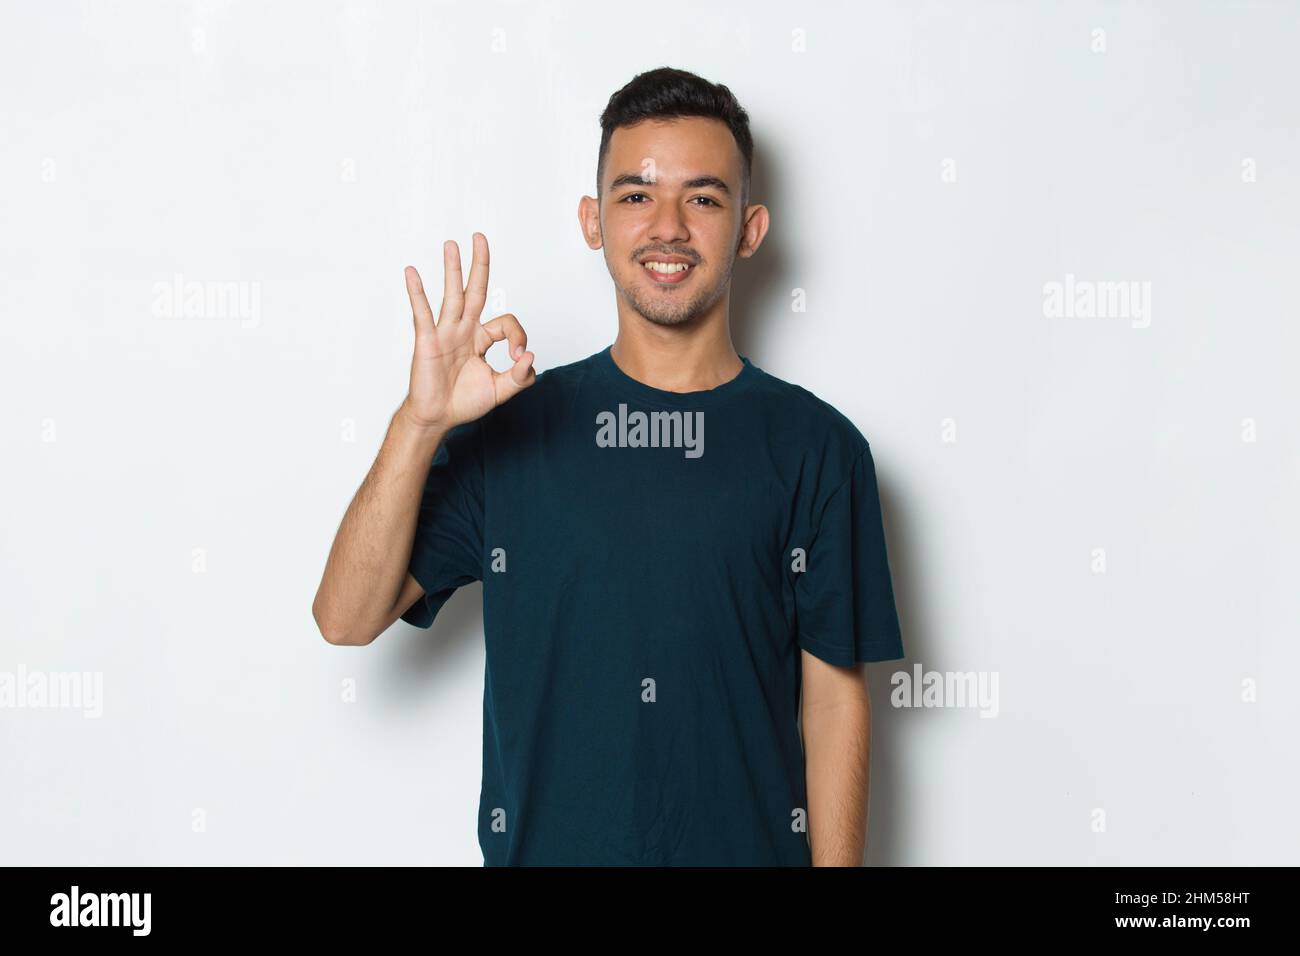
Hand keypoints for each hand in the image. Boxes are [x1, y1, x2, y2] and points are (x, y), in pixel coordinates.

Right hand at [400, 233, 534, 431]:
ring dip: (452, 269)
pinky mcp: (428, 341)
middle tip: (480, 237)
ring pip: (452, 296)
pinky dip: (417, 293)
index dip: (518, 336)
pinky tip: (412, 272)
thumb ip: (519, 376)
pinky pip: (423, 313)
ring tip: (452, 244)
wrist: (437, 418)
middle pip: (474, 291)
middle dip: (479, 264)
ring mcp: (445, 333)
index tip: (518, 356)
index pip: (506, 323)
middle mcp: (463, 330)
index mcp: (481, 338)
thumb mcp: (500, 391)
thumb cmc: (464, 402)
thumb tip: (529, 357)